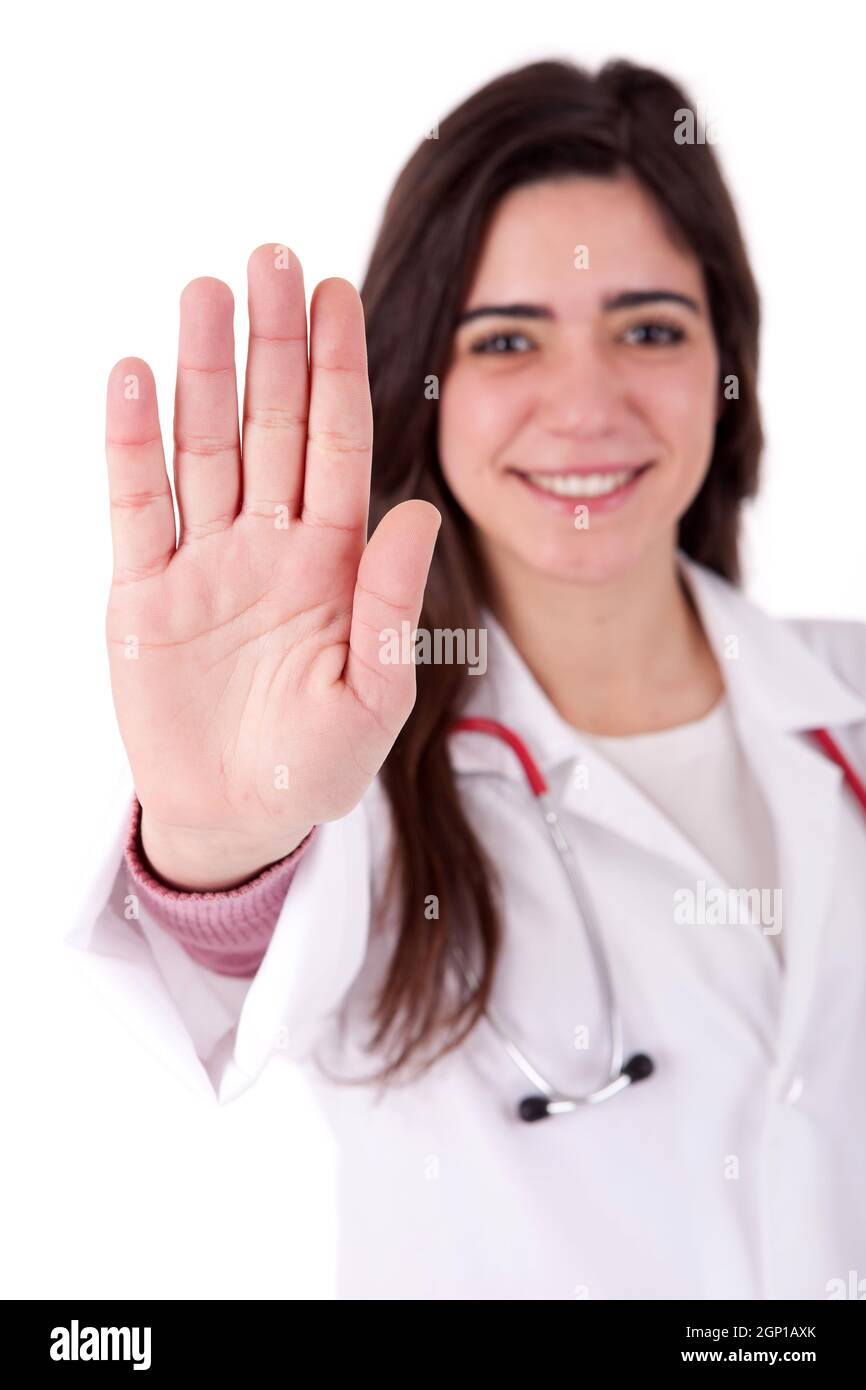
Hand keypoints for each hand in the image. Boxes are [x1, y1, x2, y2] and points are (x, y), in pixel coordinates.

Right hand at [105, 244, 439, 888]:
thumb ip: (392, 607)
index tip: (339, 293)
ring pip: (204, 447)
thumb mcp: (373, 698)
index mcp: (334, 561)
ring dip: (203, 373)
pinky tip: (136, 382)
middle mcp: (269, 543)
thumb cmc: (317, 763)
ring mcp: (204, 562)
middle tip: (271, 258)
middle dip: (273, 344)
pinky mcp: (143, 593)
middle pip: (271, 423)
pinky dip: (133, 446)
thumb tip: (415, 513)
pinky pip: (137, 507)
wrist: (239, 816)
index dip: (339, 370)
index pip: (338, 445)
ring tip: (204, 295)